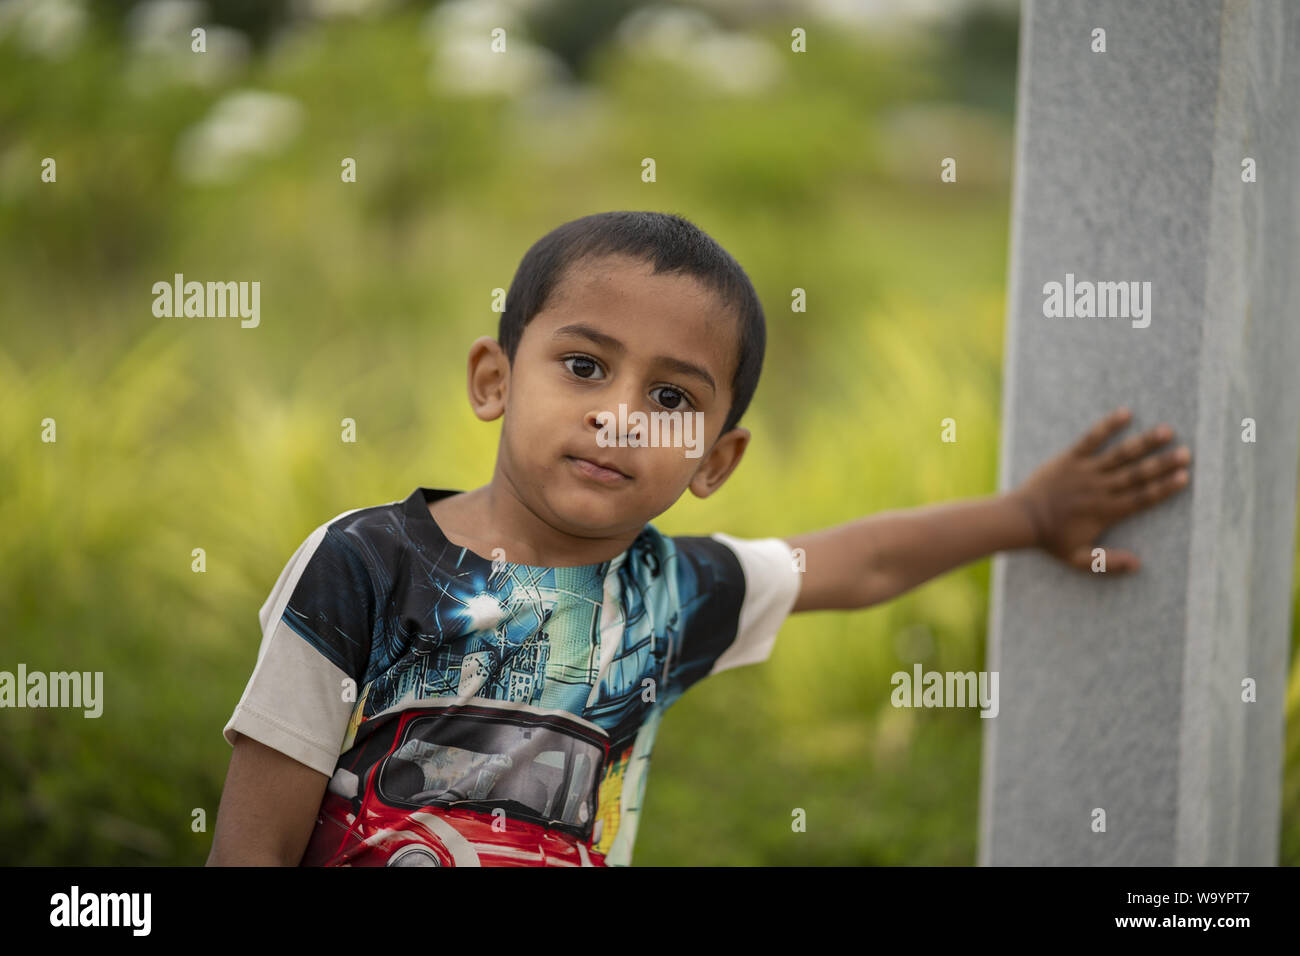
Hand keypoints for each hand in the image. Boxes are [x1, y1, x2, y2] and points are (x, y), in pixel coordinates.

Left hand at [1012, 406, 1190, 572]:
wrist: (1021, 519)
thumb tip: (1139, 565)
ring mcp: (1085, 471)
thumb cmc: (1050, 539)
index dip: (1164, 488)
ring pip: (1120, 455)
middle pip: (1137, 474)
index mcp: (1106, 511)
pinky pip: (1091, 439)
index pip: (1142, 498)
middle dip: (1163, 464)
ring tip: (1166, 431)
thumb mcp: (1077, 559)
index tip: (1184, 477)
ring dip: (1144, 443)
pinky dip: (1107, 426)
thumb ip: (1107, 563)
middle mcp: (1100, 489)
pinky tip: (1125, 413)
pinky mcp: (1069, 459)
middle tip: (1186, 453)